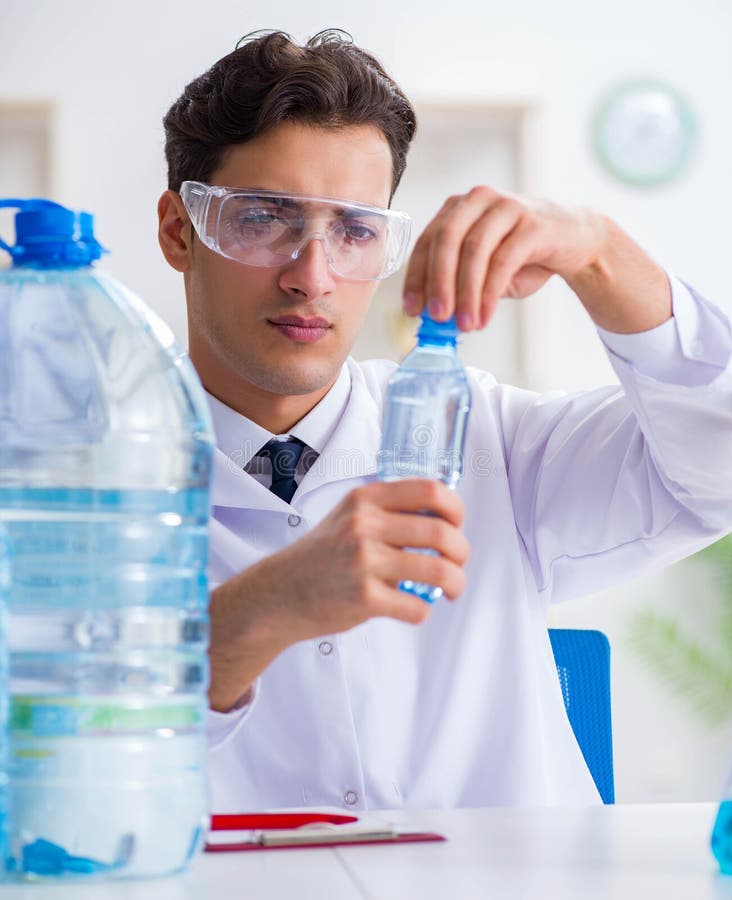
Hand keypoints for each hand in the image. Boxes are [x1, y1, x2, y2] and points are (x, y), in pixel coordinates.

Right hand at [208, 479, 469, 710]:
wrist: (277, 594)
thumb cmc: (319, 556)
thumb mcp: (347, 515)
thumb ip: (386, 510)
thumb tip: (439, 516)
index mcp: (365, 499)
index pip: (430, 490)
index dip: (455, 508)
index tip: (457, 524)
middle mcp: (364, 525)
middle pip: (441, 532)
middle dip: (462, 552)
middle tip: (458, 563)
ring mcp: (364, 562)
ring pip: (439, 570)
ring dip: (456, 582)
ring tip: (452, 589)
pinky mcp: (364, 598)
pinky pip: (417, 606)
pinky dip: (423, 610)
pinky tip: (413, 608)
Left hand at [402, 185, 670, 333]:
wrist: (575, 241)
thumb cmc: (523, 255)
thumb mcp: (484, 270)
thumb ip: (459, 285)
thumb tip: (434, 317)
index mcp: (457, 209)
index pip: (427, 242)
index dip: (416, 277)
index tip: (412, 310)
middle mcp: (478, 201)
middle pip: (446, 240)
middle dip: (437, 283)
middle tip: (437, 318)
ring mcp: (506, 207)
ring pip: (474, 251)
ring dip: (465, 293)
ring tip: (464, 325)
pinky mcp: (533, 222)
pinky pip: (503, 260)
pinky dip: (489, 293)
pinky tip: (483, 316)